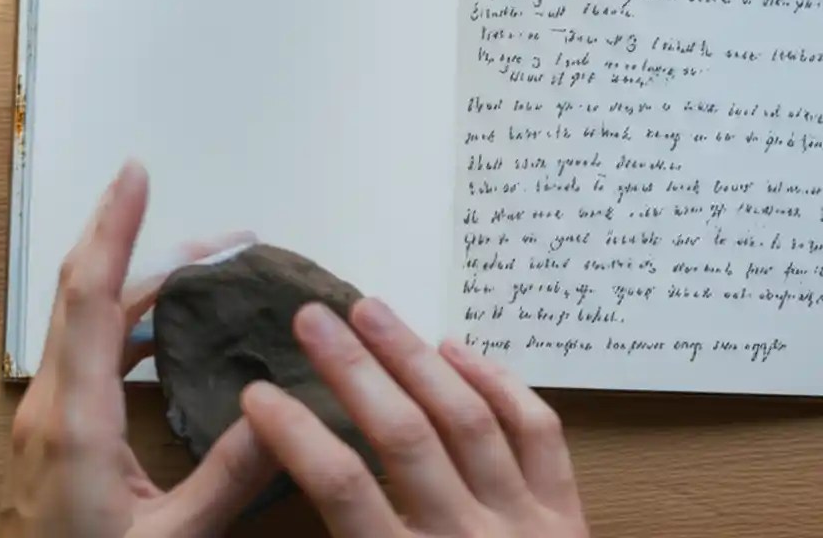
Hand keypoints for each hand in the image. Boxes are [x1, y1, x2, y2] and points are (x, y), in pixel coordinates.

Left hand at [0, 160, 275, 536]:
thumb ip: (225, 482)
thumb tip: (277, 413)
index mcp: (75, 420)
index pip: (90, 298)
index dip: (114, 229)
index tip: (136, 174)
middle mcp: (51, 403)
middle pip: (88, 295)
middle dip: (141, 243)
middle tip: (220, 233)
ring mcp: (47, 415)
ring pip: (89, 324)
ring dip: (144, 287)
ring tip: (214, 274)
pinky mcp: (54, 431)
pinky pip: (90, 355)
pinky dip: (132, 328)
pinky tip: (175, 334)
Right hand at [240, 299, 589, 536]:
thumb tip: (298, 478)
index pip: (340, 489)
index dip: (294, 435)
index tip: (256, 393)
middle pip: (404, 436)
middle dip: (352, 369)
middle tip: (310, 316)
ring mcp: (527, 524)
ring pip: (468, 420)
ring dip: (414, 356)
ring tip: (370, 309)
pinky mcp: (570, 515)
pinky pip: (538, 430)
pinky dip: (499, 381)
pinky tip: (456, 347)